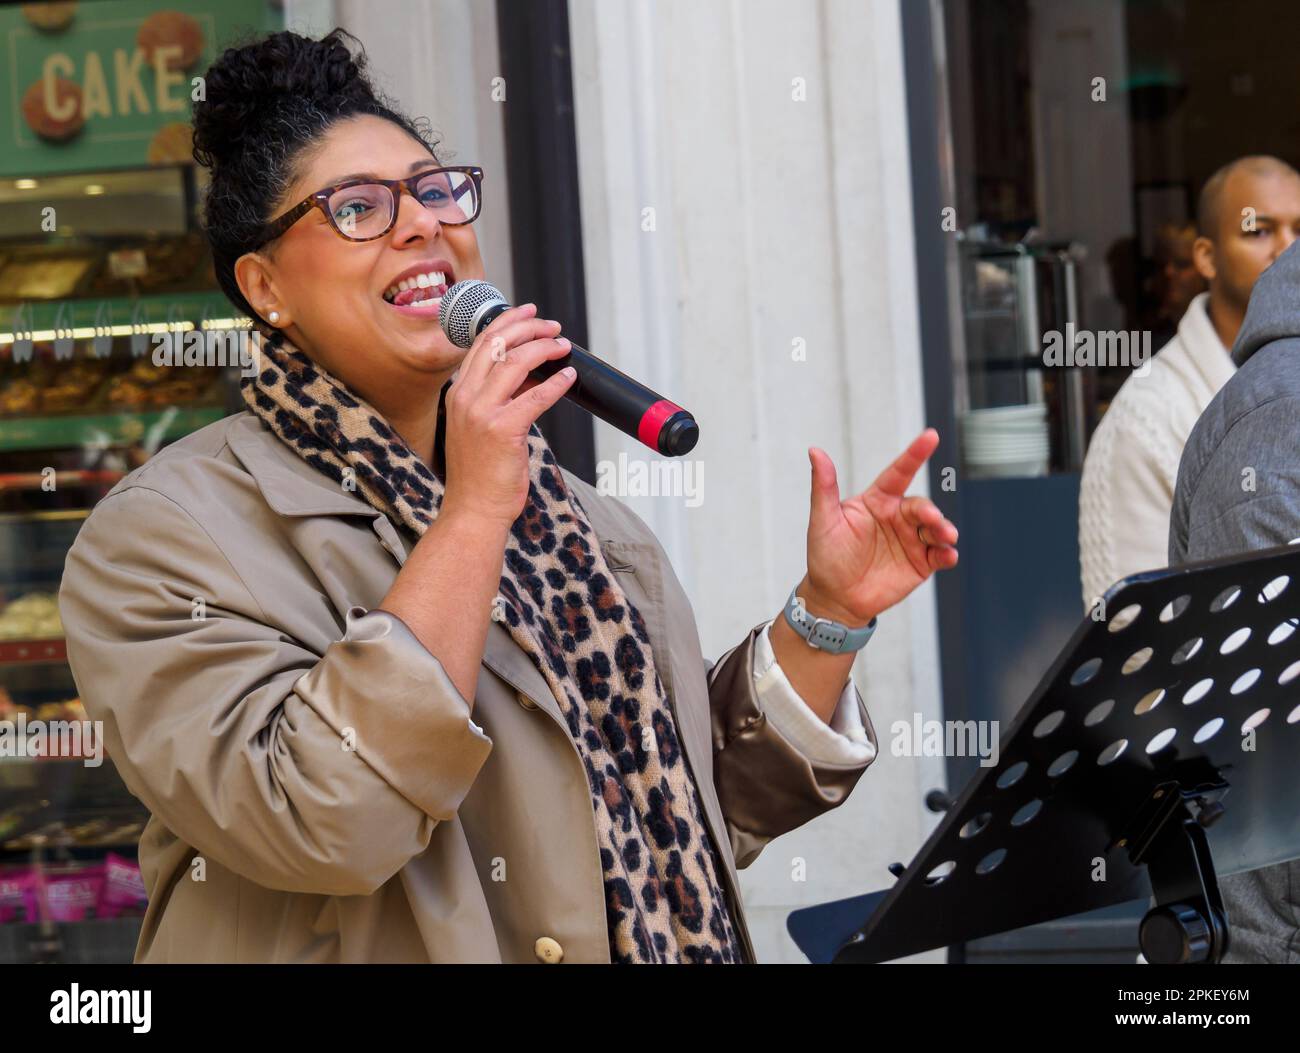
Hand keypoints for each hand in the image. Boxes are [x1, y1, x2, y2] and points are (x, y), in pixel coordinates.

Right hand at [440, 303, 576, 526]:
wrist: (473, 509)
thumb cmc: (481, 473)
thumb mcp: (483, 426)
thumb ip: (501, 398)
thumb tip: (532, 373)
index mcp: (458, 393)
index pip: (482, 344)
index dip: (507, 322)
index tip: (528, 312)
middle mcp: (465, 397)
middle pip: (497, 344)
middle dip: (528, 327)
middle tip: (552, 325)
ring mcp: (481, 413)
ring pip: (515, 362)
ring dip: (544, 348)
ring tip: (563, 345)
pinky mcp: (502, 430)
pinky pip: (536, 397)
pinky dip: (556, 384)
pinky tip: (569, 377)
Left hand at [799, 428, 957, 625]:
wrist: (835, 598)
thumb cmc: (826, 556)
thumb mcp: (823, 520)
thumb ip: (823, 487)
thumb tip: (815, 450)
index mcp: (877, 501)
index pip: (899, 473)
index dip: (915, 455)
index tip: (931, 436)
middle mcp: (897, 517)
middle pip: (921, 506)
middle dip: (930, 510)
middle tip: (932, 519)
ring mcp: (911, 540)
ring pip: (936, 528)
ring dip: (944, 530)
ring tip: (946, 536)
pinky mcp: (921, 563)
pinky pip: (940, 555)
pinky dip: (948, 553)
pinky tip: (949, 554)